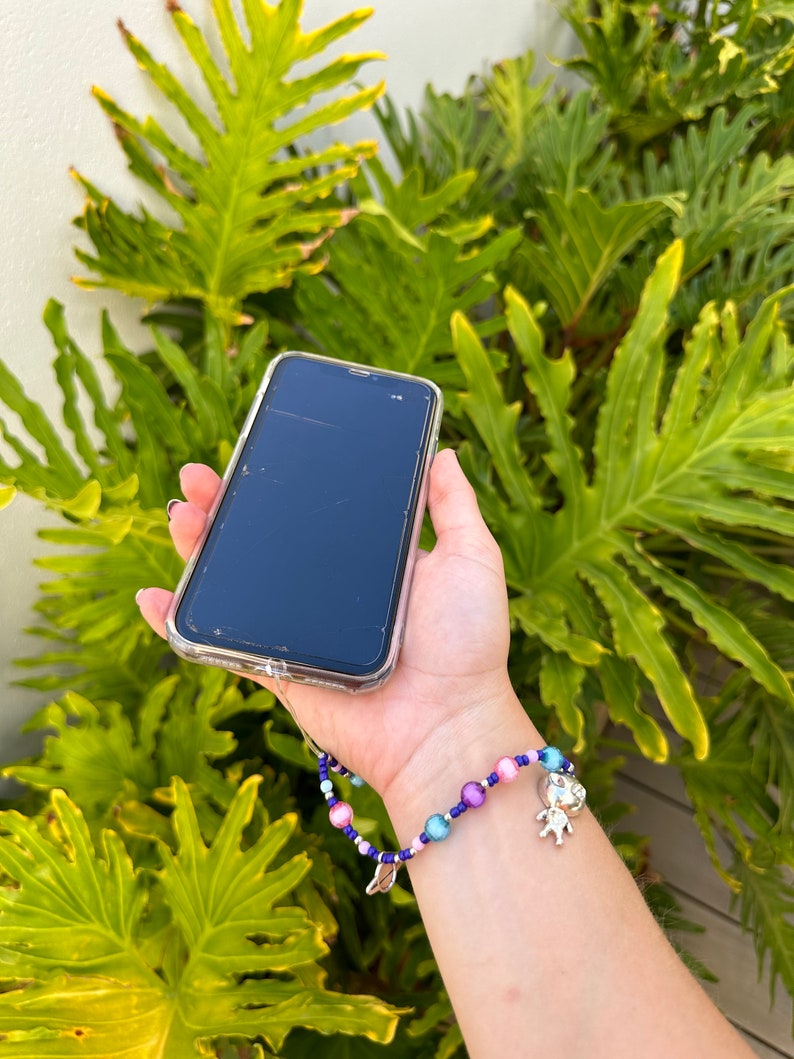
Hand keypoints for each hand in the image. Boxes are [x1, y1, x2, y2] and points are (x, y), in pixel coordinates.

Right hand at [137, 449, 528, 805]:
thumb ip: (454, 507)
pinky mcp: (278, 670)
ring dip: (199, 550)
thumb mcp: (472, 558)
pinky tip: (155, 597)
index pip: (317, 514)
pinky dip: (181, 624)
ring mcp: (300, 632)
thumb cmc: (467, 643)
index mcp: (370, 564)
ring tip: (180, 514)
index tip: (258, 451)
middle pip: (265, 542)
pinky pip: (221, 644)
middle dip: (227, 506)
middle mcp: (330, 594)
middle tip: (199, 476)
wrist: (446, 726)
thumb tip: (441, 452)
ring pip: (236, 584)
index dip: (283, 484)